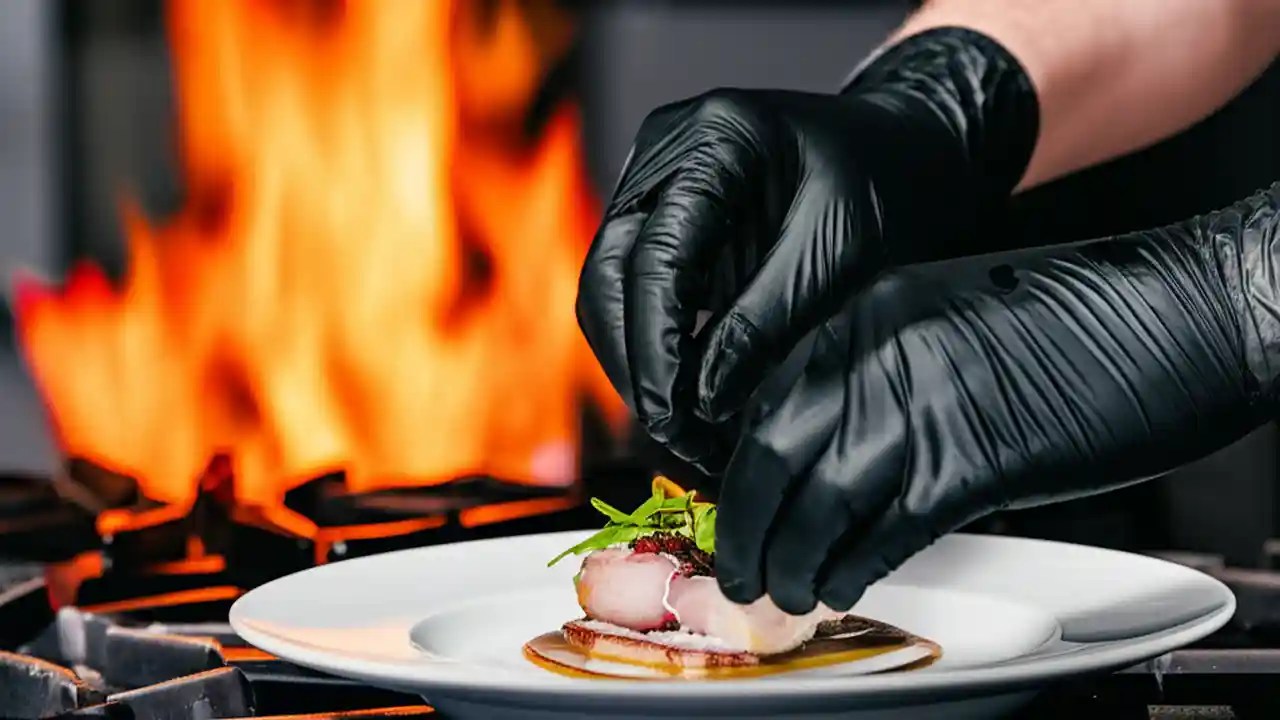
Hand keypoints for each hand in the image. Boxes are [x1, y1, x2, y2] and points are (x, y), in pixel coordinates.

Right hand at [574, 28, 1037, 472]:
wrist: (913, 154)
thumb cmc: (890, 186)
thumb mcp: (840, 253)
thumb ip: (767, 322)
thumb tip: (702, 400)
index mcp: (713, 137)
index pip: (654, 255)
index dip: (655, 345)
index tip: (675, 415)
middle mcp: (667, 154)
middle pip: (610, 272)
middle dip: (634, 363)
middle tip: (673, 436)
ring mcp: (658, 186)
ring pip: (611, 290)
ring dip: (638, 364)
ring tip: (683, 432)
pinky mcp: (666, 224)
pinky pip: (637, 294)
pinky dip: (657, 350)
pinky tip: (689, 401)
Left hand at [715, 185, 1279, 613]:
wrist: (1185, 306)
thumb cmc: (1083, 317)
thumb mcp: (949, 317)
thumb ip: (887, 372)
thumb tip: (839, 445)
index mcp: (868, 313)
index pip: (766, 397)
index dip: (738, 465)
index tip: (736, 506)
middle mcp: (877, 355)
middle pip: (769, 452)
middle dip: (744, 525)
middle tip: (740, 566)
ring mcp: (920, 408)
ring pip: (813, 502)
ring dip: (788, 562)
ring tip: (785, 591)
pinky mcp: (972, 464)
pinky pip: (883, 533)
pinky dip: (853, 569)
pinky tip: (845, 586)